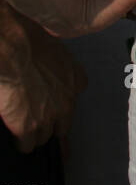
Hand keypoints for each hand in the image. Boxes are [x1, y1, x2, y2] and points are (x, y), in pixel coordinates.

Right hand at [0, 7, 85, 151]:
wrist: (12, 49)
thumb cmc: (28, 39)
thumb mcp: (53, 48)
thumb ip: (57, 66)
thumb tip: (47, 71)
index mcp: (75, 79)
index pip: (75, 98)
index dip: (60, 101)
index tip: (53, 103)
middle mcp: (67, 101)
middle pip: (63, 124)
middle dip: (51, 122)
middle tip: (36, 117)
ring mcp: (49, 117)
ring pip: (44, 137)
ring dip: (35, 133)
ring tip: (24, 126)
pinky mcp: (28, 128)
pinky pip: (27, 145)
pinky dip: (20, 142)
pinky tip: (15, 135)